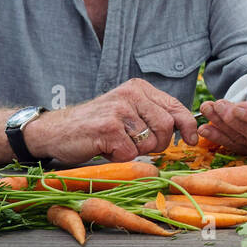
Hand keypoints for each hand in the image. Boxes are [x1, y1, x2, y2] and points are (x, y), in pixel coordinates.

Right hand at [25, 78, 197, 165]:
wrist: (55, 130)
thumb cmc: (96, 125)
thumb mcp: (127, 111)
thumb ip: (152, 115)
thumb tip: (186, 130)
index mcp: (139, 88)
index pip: (175, 106)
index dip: (187, 125)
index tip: (191, 139)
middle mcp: (130, 95)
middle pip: (166, 127)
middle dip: (158, 144)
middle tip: (136, 145)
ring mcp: (119, 110)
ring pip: (149, 142)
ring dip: (134, 151)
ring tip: (116, 143)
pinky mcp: (108, 128)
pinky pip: (130, 153)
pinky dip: (119, 157)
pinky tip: (104, 147)